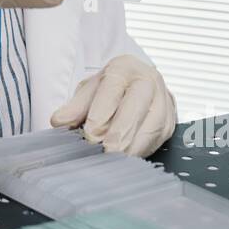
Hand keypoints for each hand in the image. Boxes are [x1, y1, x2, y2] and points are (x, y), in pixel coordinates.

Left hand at [49, 54, 175, 156]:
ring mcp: (163, 101)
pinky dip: (141, 151)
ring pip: (151, 125)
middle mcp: (148, 81)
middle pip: (136, 106)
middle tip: (106, 150)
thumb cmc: (111, 89)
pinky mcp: (169, 122)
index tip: (90, 133)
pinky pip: (158, 139)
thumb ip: (75, 107)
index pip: (113, 89)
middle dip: (120, 132)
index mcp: (124, 68)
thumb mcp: (89, 91)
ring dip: (132, 145)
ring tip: (114, 159)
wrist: (137, 86)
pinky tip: (127, 160)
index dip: (101, 113)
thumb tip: (59, 121)